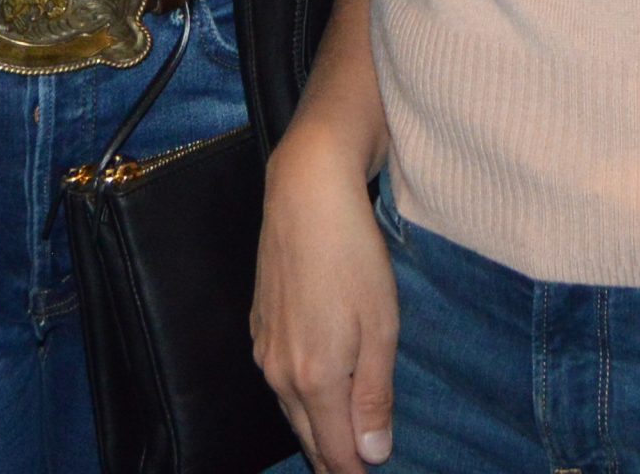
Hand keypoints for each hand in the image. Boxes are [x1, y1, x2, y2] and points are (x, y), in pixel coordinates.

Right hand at [254, 124, 399, 470]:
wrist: (306, 194)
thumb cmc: (353, 255)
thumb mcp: (381, 328)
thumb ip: (374, 396)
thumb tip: (372, 455)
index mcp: (314, 380)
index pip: (336, 453)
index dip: (358, 470)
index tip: (377, 470)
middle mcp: (281, 374)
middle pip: (309, 439)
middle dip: (336, 459)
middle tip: (363, 463)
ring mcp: (264, 349)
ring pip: (292, 409)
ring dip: (318, 428)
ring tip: (345, 437)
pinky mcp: (258, 324)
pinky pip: (280, 379)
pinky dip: (302, 395)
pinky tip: (319, 387)